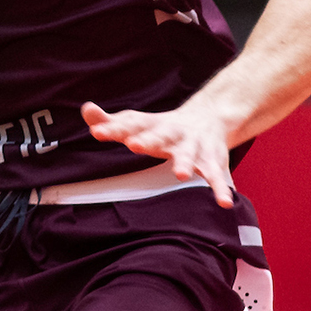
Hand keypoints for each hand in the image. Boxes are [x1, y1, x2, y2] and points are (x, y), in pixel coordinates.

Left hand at [82, 100, 233, 206]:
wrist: (209, 118)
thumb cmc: (161, 127)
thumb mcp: (136, 122)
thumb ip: (109, 121)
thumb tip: (86, 109)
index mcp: (151, 125)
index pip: (129, 125)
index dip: (113, 128)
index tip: (97, 132)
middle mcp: (172, 134)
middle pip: (159, 136)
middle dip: (148, 140)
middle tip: (134, 145)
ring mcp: (193, 147)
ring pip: (189, 155)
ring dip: (185, 163)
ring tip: (181, 174)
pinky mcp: (211, 160)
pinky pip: (216, 176)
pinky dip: (220, 188)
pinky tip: (223, 202)